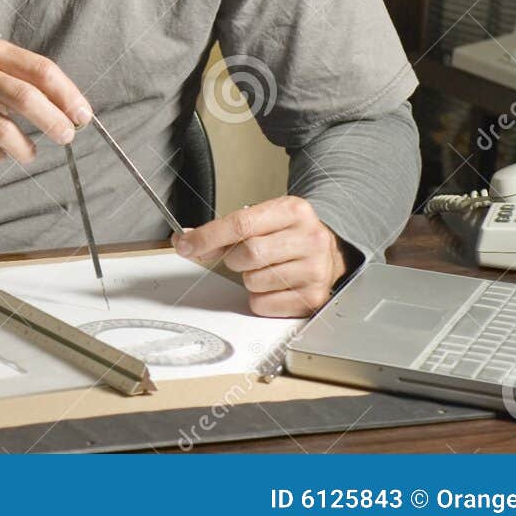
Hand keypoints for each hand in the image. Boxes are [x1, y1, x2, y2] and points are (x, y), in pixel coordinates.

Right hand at [0, 36, 91, 165]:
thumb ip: (23, 79)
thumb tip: (70, 110)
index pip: (39, 69)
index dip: (67, 95)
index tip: (83, 116)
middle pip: (24, 97)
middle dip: (53, 121)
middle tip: (66, 136)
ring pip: (2, 129)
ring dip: (24, 148)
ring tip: (30, 153)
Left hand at [172, 196, 349, 316]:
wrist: (329, 252)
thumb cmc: (289, 234)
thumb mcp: (263, 219)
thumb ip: (225, 229)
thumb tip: (186, 240)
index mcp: (293, 211)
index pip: (241, 223)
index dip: (207, 236)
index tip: (185, 244)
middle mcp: (309, 238)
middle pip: (248, 254)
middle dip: (234, 259)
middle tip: (241, 257)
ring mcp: (315, 270)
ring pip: (254, 281)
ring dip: (249, 278)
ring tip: (265, 268)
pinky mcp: (313, 297)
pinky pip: (263, 304)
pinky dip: (259, 298)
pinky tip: (274, 284)